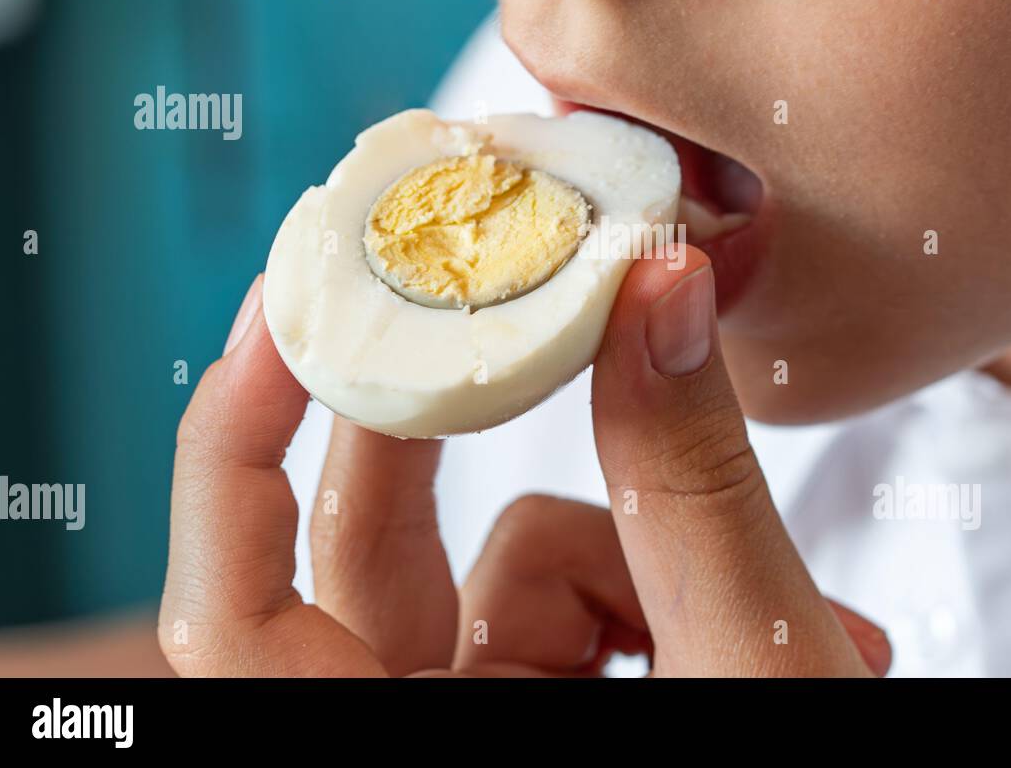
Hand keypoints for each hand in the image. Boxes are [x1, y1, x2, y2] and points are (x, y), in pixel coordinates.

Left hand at [159, 262, 889, 675]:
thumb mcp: (741, 665)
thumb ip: (690, 484)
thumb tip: (657, 290)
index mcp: (415, 755)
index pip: (233, 614)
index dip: (229, 453)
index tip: (282, 309)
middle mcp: (427, 736)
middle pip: (369, 548)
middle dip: (448, 421)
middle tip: (504, 305)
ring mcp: (487, 722)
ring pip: (503, 564)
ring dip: (630, 543)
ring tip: (781, 601)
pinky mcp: (554, 702)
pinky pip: (571, 598)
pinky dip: (658, 585)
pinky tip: (777, 632)